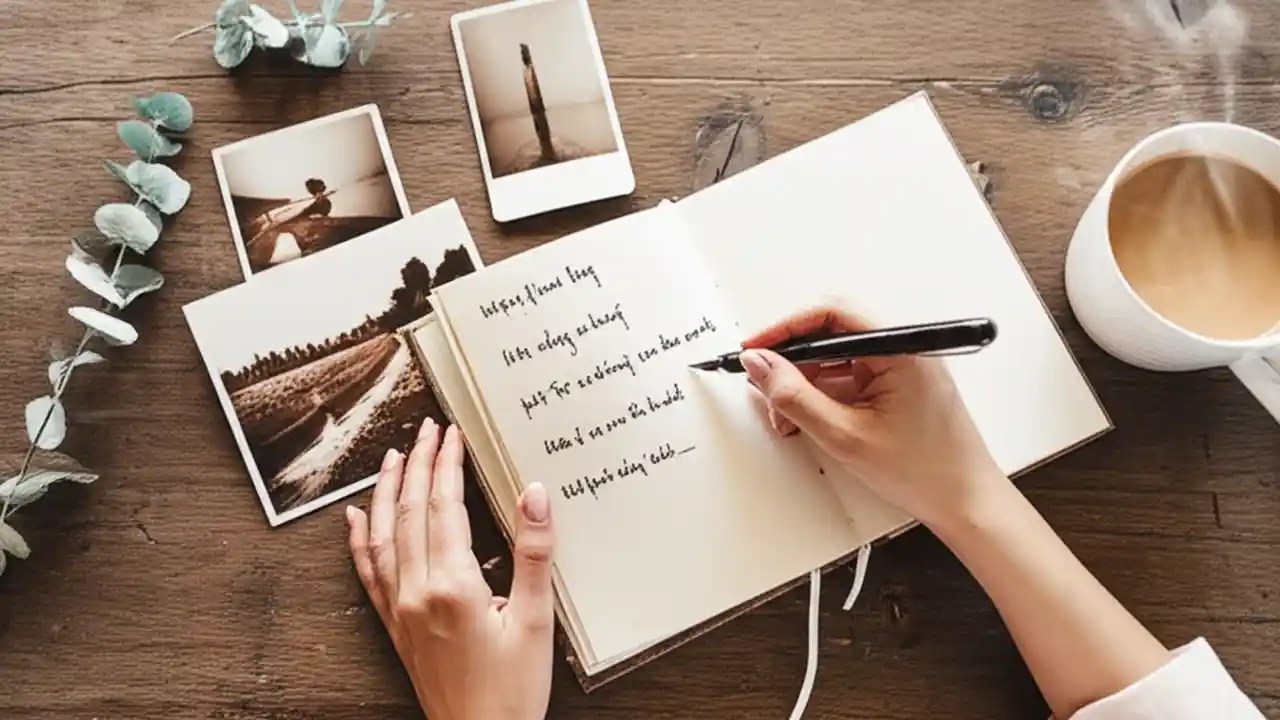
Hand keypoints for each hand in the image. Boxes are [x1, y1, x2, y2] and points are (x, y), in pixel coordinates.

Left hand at [346, 419, 554, 719]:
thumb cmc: (512, 691)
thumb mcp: (538, 619)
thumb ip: (534, 553)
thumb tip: (535, 495)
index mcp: (452, 586)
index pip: (443, 506)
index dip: (447, 464)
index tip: (452, 434)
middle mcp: (416, 592)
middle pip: (409, 511)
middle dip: (417, 464)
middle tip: (426, 429)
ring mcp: (400, 610)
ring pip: (383, 535)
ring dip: (385, 491)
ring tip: (392, 457)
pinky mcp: (395, 627)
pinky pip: (368, 573)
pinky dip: (360, 540)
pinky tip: (354, 519)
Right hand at [739, 304, 1005, 529]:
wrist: (966, 504)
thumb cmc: (925, 472)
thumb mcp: (845, 436)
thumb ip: (795, 396)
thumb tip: (760, 365)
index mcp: (901, 349)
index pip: (832, 314)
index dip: (785, 328)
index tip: (754, 349)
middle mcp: (904, 350)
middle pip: (831, 334)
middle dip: (791, 360)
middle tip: (762, 385)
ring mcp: (902, 367)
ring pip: (836, 357)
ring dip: (804, 382)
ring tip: (785, 416)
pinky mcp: (898, 385)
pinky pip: (850, 376)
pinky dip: (823, 394)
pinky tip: (807, 418)